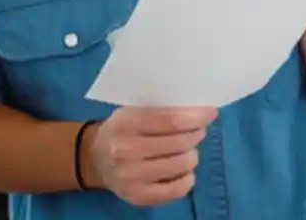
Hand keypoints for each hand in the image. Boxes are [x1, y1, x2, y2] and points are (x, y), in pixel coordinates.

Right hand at [85, 106, 216, 206]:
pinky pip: (176, 190)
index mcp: (125, 124)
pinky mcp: (136, 196)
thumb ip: (162, 108)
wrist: (94, 159)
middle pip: (180, 142)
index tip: (211, 112)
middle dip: (197, 133)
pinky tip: (184, 171)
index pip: (171, 120)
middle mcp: (124, 151)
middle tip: (199, 130)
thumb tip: (201, 109)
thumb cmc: (123, 129)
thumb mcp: (133, 110)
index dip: (197, 116)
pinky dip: (187, 179)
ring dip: (192, 155)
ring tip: (187, 149)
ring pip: (182, 164)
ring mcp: (130, 177)